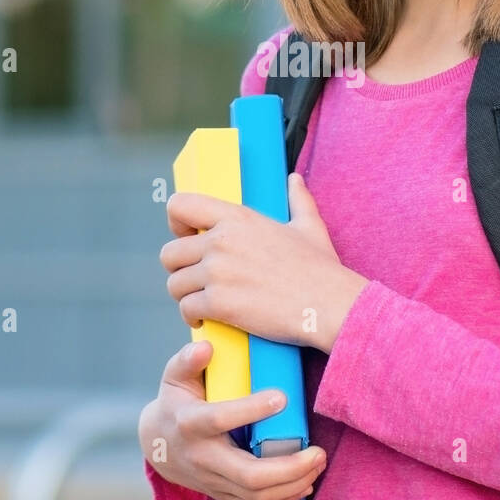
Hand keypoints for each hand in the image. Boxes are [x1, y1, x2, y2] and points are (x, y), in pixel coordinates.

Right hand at [140, 340, 327, 499]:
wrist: (157, 446)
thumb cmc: (175, 402)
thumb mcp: (175, 377)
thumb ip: (188, 360)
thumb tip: (207, 347)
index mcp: (189, 424)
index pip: (220, 420)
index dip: (250, 410)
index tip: (283, 397)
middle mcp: (202, 458)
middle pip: (248, 475)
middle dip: (289, 467)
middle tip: (319, 451)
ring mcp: (213, 482)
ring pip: (257, 497)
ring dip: (294, 485)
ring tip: (318, 463)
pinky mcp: (223, 495)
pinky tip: (306, 484)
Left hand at [161, 173, 368, 352]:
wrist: (329, 305)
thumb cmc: (321, 269)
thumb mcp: (310, 226)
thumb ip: (298, 200)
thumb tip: (294, 180)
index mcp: (238, 218)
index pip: (181, 205)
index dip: (177, 222)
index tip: (188, 237)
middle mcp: (221, 241)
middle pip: (169, 253)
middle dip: (180, 269)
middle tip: (198, 280)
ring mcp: (217, 273)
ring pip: (175, 285)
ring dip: (186, 296)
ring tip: (204, 303)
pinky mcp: (219, 304)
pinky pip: (187, 309)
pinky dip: (194, 318)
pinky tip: (209, 320)